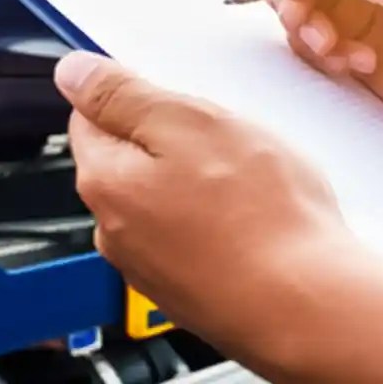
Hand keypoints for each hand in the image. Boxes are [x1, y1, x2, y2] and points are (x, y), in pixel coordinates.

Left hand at [53, 51, 357, 366]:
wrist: (310, 310)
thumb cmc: (259, 219)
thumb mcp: (189, 123)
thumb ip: (122, 95)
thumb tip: (72, 73)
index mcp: (103, 182)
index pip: (91, 116)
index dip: (138, 97)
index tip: (179, 99)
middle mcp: (114, 230)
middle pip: (130, 157)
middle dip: (175, 140)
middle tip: (226, 141)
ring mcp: (150, 266)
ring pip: (166, 196)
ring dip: (201, 181)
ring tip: (250, 184)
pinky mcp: (188, 290)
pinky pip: (194, 234)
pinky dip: (219, 220)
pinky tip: (256, 220)